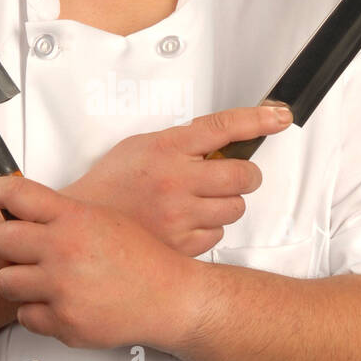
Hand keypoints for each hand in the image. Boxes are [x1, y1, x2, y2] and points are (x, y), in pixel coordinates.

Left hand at [0, 174, 199, 350]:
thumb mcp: (102, 219)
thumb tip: (17, 215)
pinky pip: (24, 316)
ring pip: (4, 282)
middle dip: (6, 248)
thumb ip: (60, 216)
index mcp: (74, 218)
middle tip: (20, 252)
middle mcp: (64, 250)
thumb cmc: (141, 258)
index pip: (13, 194)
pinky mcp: (64, 322)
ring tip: (44, 281)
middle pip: (0, 241)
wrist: (170, 297)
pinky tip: (61, 303)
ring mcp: (62, 288)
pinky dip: (37, 313)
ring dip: (18, 282)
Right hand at [58, 103, 293, 255]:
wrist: (81, 226)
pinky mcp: (182, 244)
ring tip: (198, 202)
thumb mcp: (141, 146)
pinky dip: (209, 228)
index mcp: (167, 149)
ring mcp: (181, 214)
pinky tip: (186, 222)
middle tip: (231, 177)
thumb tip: (219, 143)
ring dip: (226, 203)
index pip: (224, 127)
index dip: (259, 119)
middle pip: (243, 175)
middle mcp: (177, 180)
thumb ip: (180, 143)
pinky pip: (218, 234)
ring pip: (236, 208)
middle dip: (244, 175)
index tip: (279, 116)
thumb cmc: (110, 185)